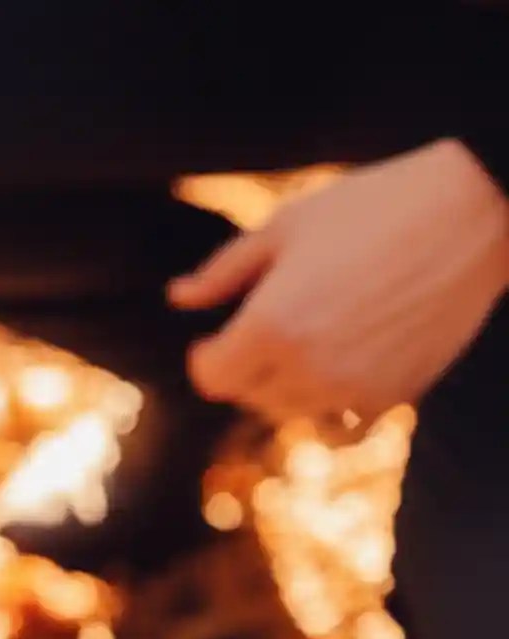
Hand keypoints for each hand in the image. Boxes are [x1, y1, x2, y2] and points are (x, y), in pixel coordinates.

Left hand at [170, 139, 508, 421]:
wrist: (472, 214)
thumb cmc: (370, 209)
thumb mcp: (283, 228)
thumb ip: (223, 273)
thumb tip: (177, 297)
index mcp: (271, 327)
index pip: (212, 378)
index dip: (205, 358)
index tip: (211, 339)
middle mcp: (310, 369)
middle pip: (249, 397)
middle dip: (243, 369)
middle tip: (261, 327)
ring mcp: (356, 388)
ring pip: (293, 411)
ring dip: (285, 385)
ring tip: (306, 334)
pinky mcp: (397, 395)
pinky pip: (343, 418)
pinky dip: (332, 397)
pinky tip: (343, 355)